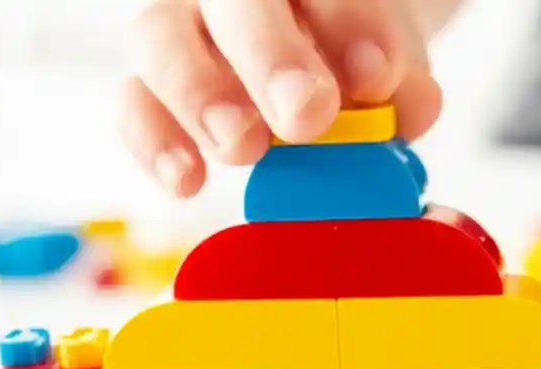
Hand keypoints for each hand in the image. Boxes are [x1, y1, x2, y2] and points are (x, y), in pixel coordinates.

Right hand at [120, 0, 442, 195]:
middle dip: (269, 57)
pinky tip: (189, 180)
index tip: (377, 78)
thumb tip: (407, 110)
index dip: (349, 26)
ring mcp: (181, 28)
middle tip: (306, 117)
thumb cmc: (350, 52)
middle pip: (232, 1)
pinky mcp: (149, 84)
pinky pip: (133, 104)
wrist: (323, 50)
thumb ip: (402, 82)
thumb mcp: (388, 62)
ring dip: (200, 94)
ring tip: (243, 146)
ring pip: (159, 36)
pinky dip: (154, 142)